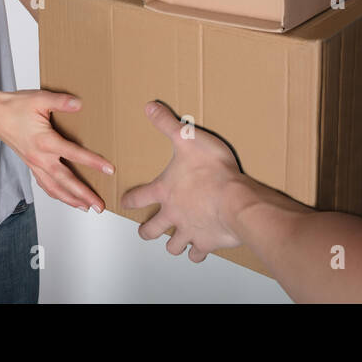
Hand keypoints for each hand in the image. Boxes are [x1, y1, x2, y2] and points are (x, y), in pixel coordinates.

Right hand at [0, 89, 113, 211]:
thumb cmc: (16, 106)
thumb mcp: (40, 98)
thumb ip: (61, 101)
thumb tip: (79, 103)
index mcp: (45, 141)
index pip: (74, 155)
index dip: (93, 163)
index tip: (109, 170)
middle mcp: (40, 157)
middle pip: (66, 181)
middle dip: (84, 194)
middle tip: (100, 206)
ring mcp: (34, 163)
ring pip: (54, 187)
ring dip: (71, 199)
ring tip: (86, 208)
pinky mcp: (30, 164)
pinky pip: (44, 184)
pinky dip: (56, 193)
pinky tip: (64, 197)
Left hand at [121, 100, 246, 261]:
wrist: (236, 201)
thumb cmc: (213, 171)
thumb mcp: (187, 139)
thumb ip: (167, 123)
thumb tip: (149, 107)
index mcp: (165, 191)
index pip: (139, 197)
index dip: (130, 199)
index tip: (125, 202)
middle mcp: (172, 214)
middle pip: (151, 230)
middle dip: (147, 231)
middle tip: (145, 230)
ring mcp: (189, 231)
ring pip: (173, 245)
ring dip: (172, 244)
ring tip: (173, 242)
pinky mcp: (206, 243)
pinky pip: (198, 254)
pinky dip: (198, 253)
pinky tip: (200, 250)